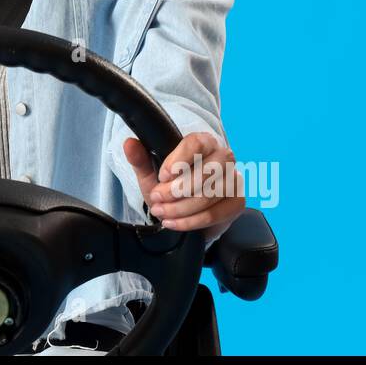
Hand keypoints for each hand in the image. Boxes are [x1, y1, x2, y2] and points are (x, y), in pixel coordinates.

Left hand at [123, 132, 243, 240]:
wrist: (183, 211)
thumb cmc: (169, 187)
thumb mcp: (150, 174)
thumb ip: (140, 159)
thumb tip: (128, 144)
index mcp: (203, 142)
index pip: (197, 143)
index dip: (178, 161)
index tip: (162, 176)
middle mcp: (223, 156)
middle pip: (207, 171)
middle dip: (176, 190)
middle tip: (157, 200)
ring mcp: (234, 179)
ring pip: (210, 195)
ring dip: (180, 208)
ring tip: (162, 212)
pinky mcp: (237, 201)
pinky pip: (216, 213)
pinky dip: (191, 221)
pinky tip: (175, 223)